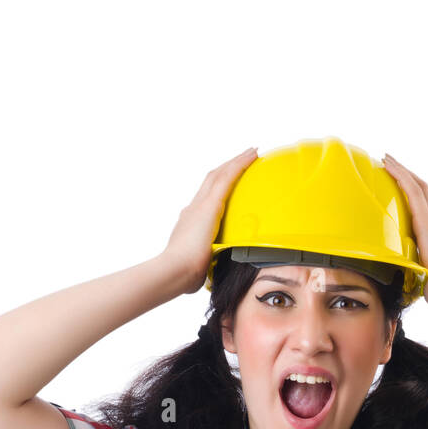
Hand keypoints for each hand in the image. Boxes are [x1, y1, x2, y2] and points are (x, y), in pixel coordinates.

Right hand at [161, 147, 257, 292]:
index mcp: (190, 223)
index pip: (206, 200)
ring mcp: (200, 206)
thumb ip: (209, 264)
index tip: (227, 182)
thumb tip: (217, 274)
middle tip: (242, 159)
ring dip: (235, 162)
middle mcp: (193, 209)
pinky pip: (227, 178)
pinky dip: (240, 164)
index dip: (217, 188)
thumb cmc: (184, 275)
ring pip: (219, 175)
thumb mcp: (200, 267)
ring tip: (251, 153)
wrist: (174, 270)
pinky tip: (253, 154)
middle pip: (211, 181)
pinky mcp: (209, 205)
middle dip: (226, 169)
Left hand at [382, 152, 427, 308]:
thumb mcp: (425, 277)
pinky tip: (388, 165)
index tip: (399, 183)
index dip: (412, 192)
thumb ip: (416, 273)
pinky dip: (400, 176)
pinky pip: (412, 191)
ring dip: (400, 170)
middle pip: (422, 190)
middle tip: (390, 162)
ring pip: (416, 186)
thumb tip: (406, 283)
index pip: (424, 206)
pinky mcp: (426, 220)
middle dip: (406, 174)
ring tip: (386, 158)